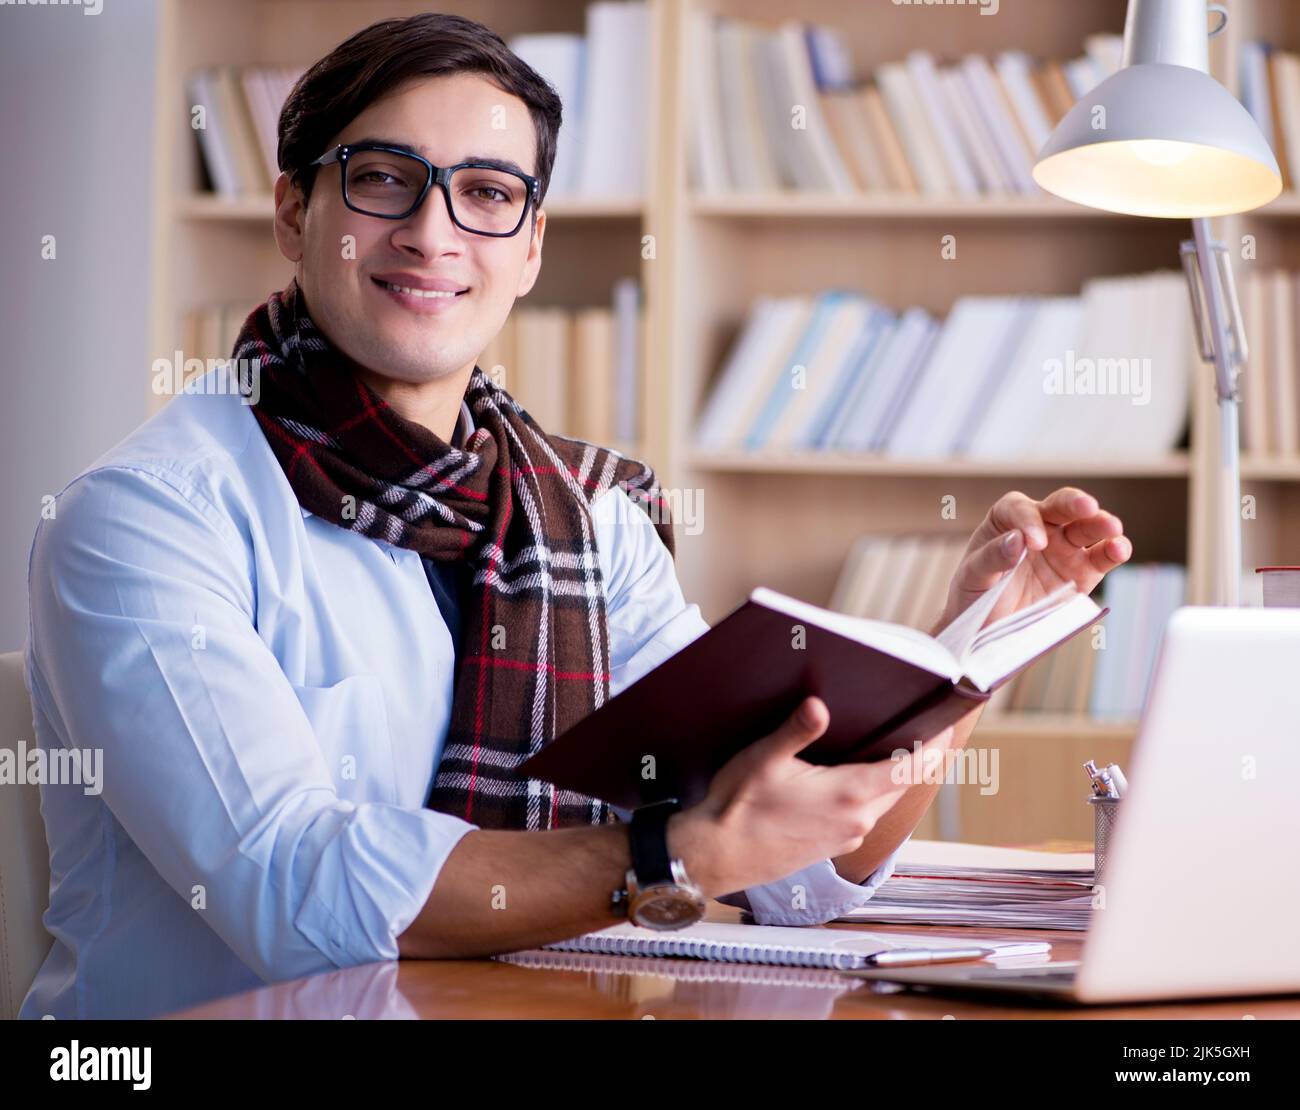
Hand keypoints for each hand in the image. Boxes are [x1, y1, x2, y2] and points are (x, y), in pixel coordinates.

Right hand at [671, 695, 951, 897]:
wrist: (715, 856)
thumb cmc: (737, 806)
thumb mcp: (764, 758)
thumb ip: (796, 730)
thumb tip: (819, 705)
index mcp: (850, 794)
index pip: (912, 768)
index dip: (933, 744)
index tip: (944, 722)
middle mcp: (857, 820)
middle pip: (903, 783)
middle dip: (915, 756)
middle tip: (918, 725)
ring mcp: (846, 836)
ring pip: (884, 800)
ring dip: (890, 776)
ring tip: (885, 746)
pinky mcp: (832, 846)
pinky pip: (865, 815)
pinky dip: (869, 793)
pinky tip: (847, 777)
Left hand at [935, 487, 1132, 632]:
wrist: (986, 629)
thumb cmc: (973, 594)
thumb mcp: (972, 576)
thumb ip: (992, 557)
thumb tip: (1017, 538)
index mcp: (1006, 520)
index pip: (1020, 509)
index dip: (1029, 521)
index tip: (1033, 543)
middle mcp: (1039, 527)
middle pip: (1060, 507)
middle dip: (1074, 504)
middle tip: (1086, 506)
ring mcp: (1063, 549)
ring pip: (1087, 528)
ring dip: (1101, 524)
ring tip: (1112, 528)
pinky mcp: (1082, 573)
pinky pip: (1101, 557)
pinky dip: (1114, 551)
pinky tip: (1120, 549)